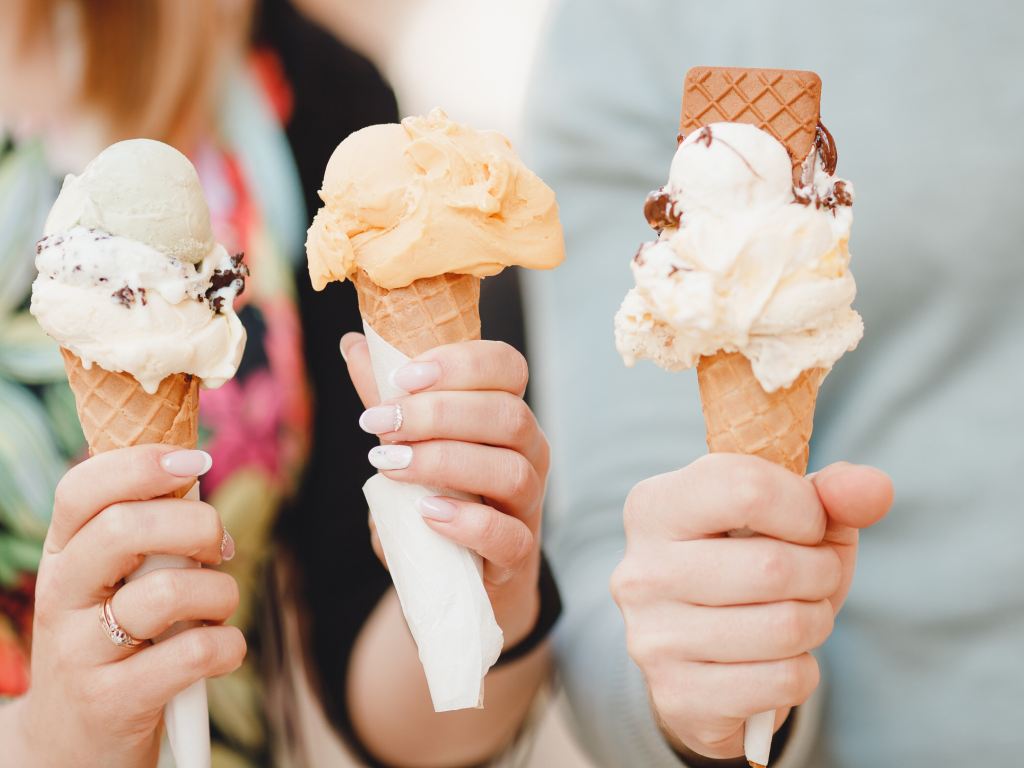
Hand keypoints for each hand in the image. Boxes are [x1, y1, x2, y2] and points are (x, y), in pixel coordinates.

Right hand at [4, 446, 244, 767]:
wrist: (71, 747)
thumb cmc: (113, 643)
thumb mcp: (111, 582)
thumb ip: (143, 530)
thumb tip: (195, 466)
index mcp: (63, 556)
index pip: (81, 489)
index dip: (141, 464)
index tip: (196, 460)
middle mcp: (61, 597)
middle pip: (125, 529)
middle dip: (197, 526)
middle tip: (219, 548)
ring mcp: (80, 653)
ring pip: (168, 593)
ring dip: (220, 594)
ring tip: (218, 610)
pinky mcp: (112, 702)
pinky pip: (192, 654)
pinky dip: (228, 646)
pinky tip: (222, 652)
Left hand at [342, 332, 548, 646]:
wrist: (454, 576)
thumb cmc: (436, 498)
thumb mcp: (409, 448)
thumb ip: (389, 401)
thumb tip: (354, 345)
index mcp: (505, 414)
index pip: (508, 368)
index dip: (462, 363)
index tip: (404, 376)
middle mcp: (528, 452)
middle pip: (508, 416)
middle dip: (439, 413)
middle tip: (379, 422)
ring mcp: (529, 505)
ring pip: (512, 471)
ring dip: (445, 462)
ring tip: (390, 465)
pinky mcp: (517, 554)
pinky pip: (509, 536)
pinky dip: (467, 522)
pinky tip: (427, 512)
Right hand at [610, 454, 892, 760]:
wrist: (700, 656)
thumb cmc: (748, 567)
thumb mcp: (789, 521)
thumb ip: (832, 494)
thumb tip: (873, 488)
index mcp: (655, 506)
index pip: (747, 488)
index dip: (804, 509)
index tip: (808, 525)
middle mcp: (641, 570)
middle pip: (774, 566)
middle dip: (821, 573)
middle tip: (811, 579)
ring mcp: (653, 637)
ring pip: (786, 628)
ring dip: (815, 623)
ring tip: (795, 617)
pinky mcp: (678, 695)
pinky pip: (784, 680)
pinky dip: (801, 672)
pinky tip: (774, 661)